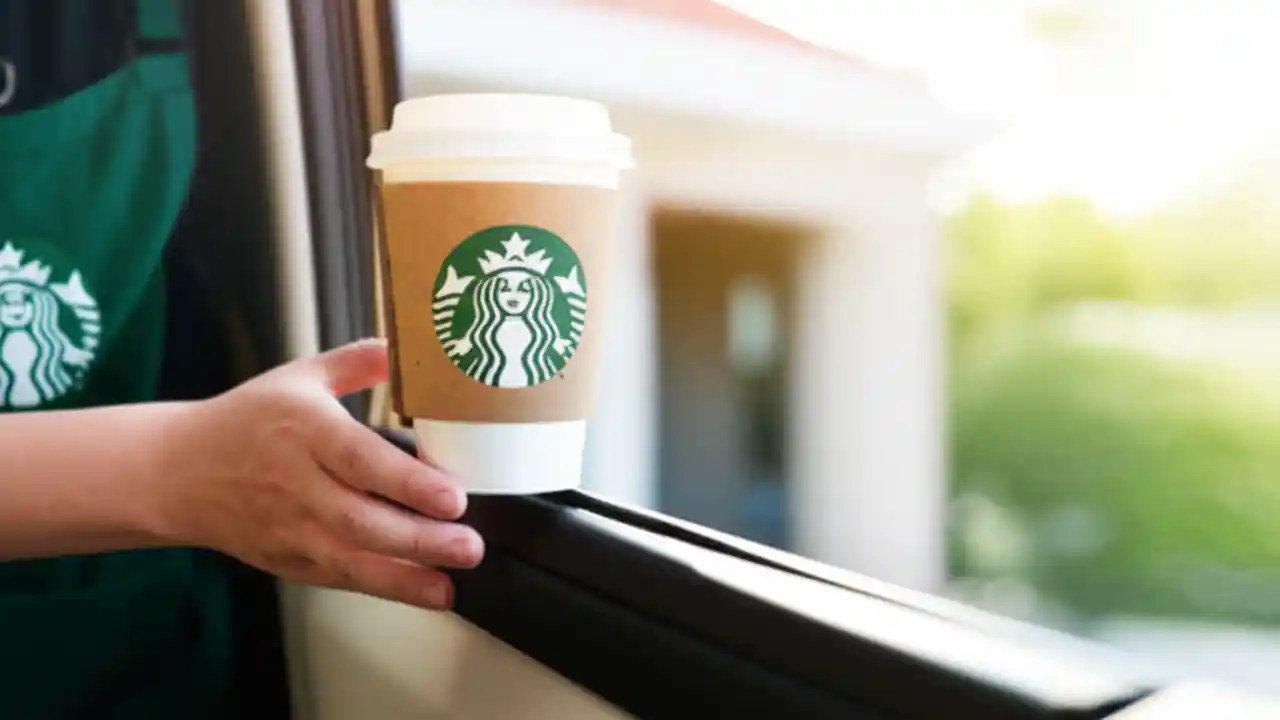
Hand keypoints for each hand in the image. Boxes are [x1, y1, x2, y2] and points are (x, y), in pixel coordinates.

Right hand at [161, 339, 480, 609]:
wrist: (178, 470)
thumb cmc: (248, 419)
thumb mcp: (301, 376)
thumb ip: (359, 361)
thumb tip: (412, 345)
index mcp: (303, 430)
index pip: (359, 460)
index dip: (407, 484)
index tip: (452, 497)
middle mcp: (295, 484)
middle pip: (361, 519)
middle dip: (420, 539)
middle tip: (470, 544)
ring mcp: (289, 528)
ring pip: (350, 559)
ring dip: (406, 576)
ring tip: (452, 583)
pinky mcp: (286, 559)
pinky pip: (338, 578)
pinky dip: (382, 588)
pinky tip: (425, 592)